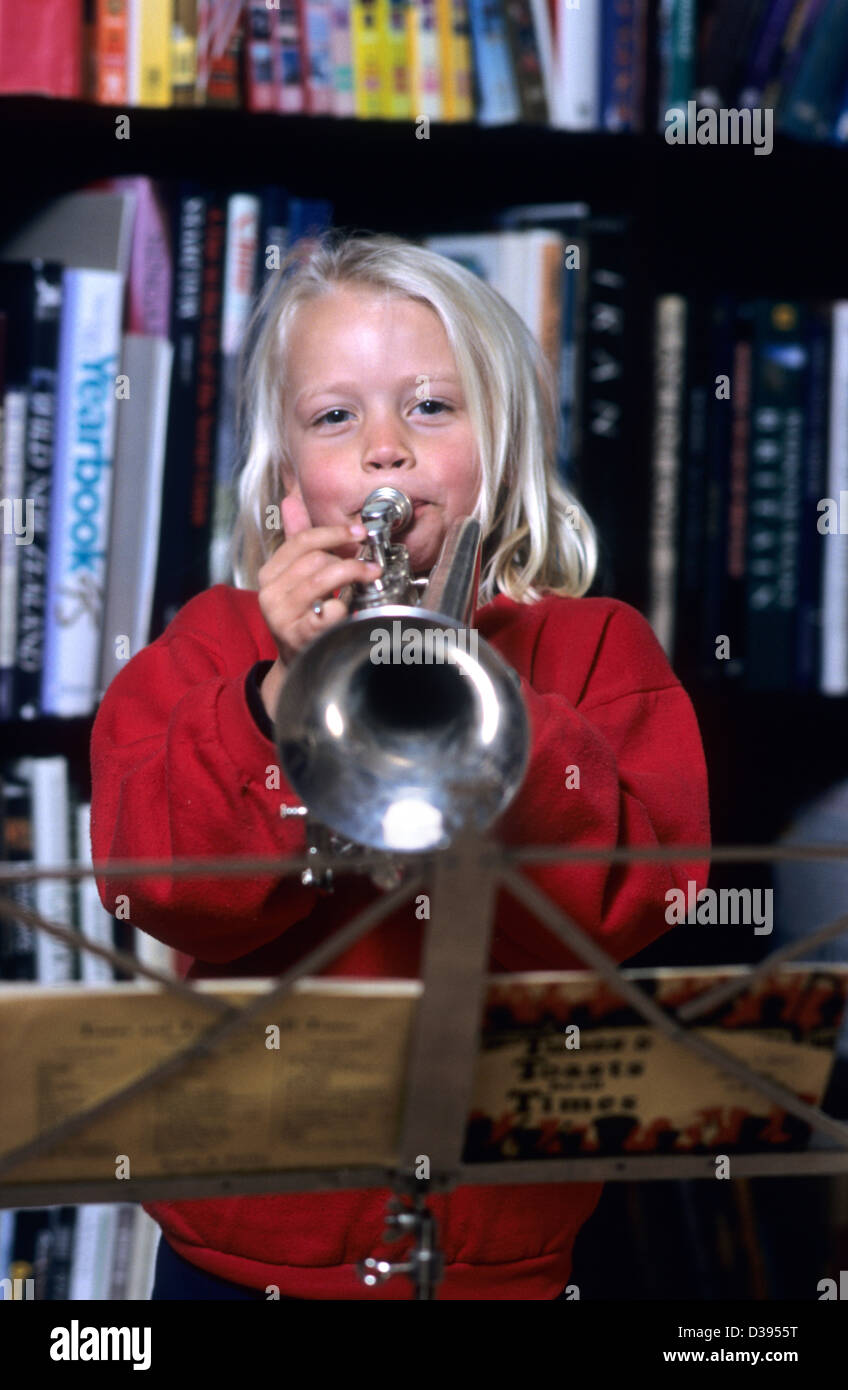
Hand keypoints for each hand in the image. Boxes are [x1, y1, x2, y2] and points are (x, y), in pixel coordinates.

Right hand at [257, 495, 380, 719]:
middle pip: (315, 559)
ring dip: (353, 575)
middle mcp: (270, 593)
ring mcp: (282, 616)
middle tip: (370, 564)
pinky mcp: (298, 636)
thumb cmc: (302, 616)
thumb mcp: (294, 578)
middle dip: (349, 559)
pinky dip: (343, 606)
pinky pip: (328, 611)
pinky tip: (349, 608)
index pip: (301, 541)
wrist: (299, 662)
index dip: (333, 533)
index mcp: (269, 574)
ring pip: (322, 579)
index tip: (358, 533)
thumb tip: (291, 501)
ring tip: (369, 576)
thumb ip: (296, 540)